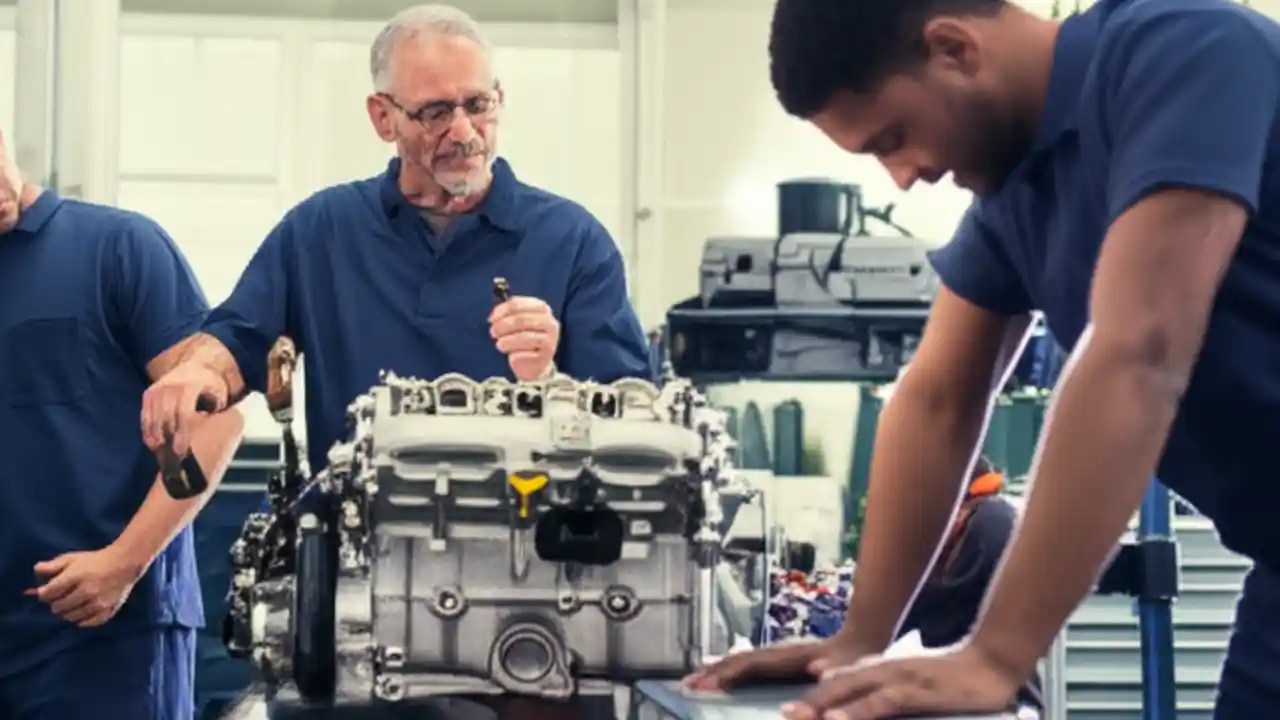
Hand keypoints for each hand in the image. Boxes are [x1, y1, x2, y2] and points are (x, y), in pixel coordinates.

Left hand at [26, 545, 146, 627]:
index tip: (49, 590)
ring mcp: (99, 603)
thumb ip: (54, 565)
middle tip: (62, 597)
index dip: (44, 593)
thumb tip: (36, 569)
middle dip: (56, 603)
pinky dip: (82, 620)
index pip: (48, 593)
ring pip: (71, 617)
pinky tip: (82, 612)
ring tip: (72, 604)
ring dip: (68, 612)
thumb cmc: (96, 560)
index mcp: (77, 576)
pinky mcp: (108, 611)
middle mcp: (87, 591)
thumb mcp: (73, 558)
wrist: (126, 563)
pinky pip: (88, 623)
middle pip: (57, 608)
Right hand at [141, 361, 226, 455]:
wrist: (196, 365)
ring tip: (162, 456)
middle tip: (171, 459)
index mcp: (191, 386)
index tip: (181, 450)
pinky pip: (145, 415)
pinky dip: (147, 430)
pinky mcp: (149, 393)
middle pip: (166, 418)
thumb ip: (217, 412)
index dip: (182, 433)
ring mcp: (158, 389)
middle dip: (168, 440)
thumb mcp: (220, 396)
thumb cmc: (212, 386)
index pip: (184, 413)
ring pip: (153, 418)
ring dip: (156, 438)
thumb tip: (213, 433)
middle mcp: (172, 386)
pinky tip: (153, 445)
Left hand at [489, 296, 559, 380]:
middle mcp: (549, 322)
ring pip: (523, 337)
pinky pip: (524, 353)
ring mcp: (549, 339)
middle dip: (502, 326)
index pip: (517, 304)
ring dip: (506, 341)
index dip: (502, 311)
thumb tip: (493, 316)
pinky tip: (512, 356)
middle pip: (520, 320)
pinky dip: (514, 355)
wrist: (535, 363)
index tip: (492, 319)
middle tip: (493, 332)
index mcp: (541, 308)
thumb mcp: (518, 322)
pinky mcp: (545, 355)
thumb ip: (508, 315)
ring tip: (500, 345)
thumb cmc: (524, 339)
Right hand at [682, 637, 871, 691]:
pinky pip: (749, 665)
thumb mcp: (849, 669)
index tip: (708, 684)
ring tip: (694, 681)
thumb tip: (819, 673)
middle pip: (741, 660)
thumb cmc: (856, 658)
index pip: (755, 664)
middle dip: (714, 671)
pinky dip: (730, 670)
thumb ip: (835, 673)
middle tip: (687, 685)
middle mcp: (780, 652)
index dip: (730, 673)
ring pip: (742, 661)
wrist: (864, 637)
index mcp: (792, 655)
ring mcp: (778, 655)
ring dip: (717, 670)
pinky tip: (719, 677)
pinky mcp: (780, 662)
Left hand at [780, 644, 1022, 719]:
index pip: (839, 684)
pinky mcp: (916, 690)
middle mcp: (884, 671)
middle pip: (837, 688)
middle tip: (782, 715)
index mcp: (881, 671)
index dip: (813, 698)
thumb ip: (885, 694)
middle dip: (809, 704)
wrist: (990, 664)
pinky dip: (858, 711)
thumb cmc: (952, 680)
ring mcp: (899, 679)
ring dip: (824, 707)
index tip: (787, 710)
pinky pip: (881, 703)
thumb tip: (857, 702)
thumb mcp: (913, 687)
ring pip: (853, 694)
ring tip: (799, 717)